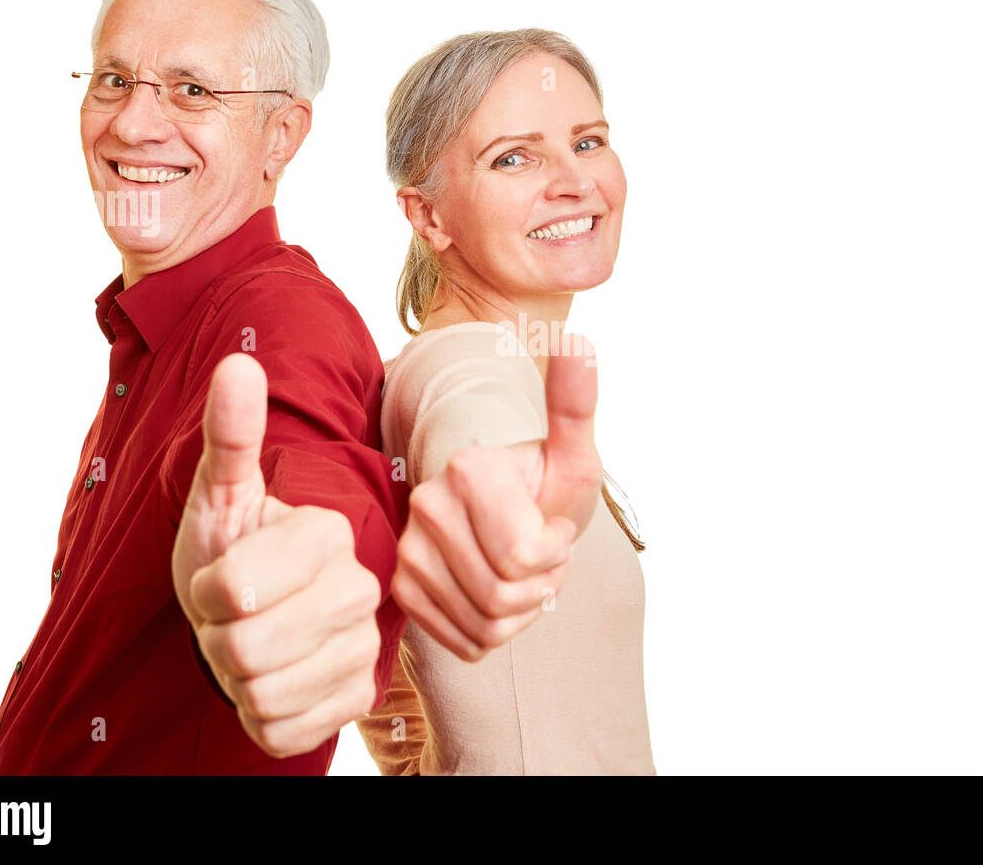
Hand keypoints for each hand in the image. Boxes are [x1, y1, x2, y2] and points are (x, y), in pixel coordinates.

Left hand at [171, 353, 381, 757]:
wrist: (255, 613)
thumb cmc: (231, 547)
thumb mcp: (219, 492)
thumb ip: (230, 434)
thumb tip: (238, 364)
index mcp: (330, 534)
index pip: (233, 588)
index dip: (207, 590)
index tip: (221, 574)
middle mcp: (360, 589)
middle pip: (246, 647)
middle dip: (218, 637)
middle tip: (232, 617)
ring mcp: (362, 648)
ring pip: (260, 692)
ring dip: (235, 677)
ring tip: (251, 643)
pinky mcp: (355, 701)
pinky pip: (279, 729)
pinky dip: (257, 715)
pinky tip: (273, 679)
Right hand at [392, 337, 602, 660]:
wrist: (504, 508)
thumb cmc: (546, 486)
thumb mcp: (574, 453)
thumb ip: (576, 403)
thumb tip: (580, 341)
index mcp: (467, 469)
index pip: (524, 558)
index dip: (554, 553)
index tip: (550, 523)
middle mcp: (425, 505)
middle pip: (505, 596)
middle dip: (541, 585)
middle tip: (538, 553)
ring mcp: (407, 549)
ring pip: (487, 625)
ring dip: (520, 609)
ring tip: (517, 569)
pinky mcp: (402, 587)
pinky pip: (466, 641)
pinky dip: (494, 628)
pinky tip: (493, 589)